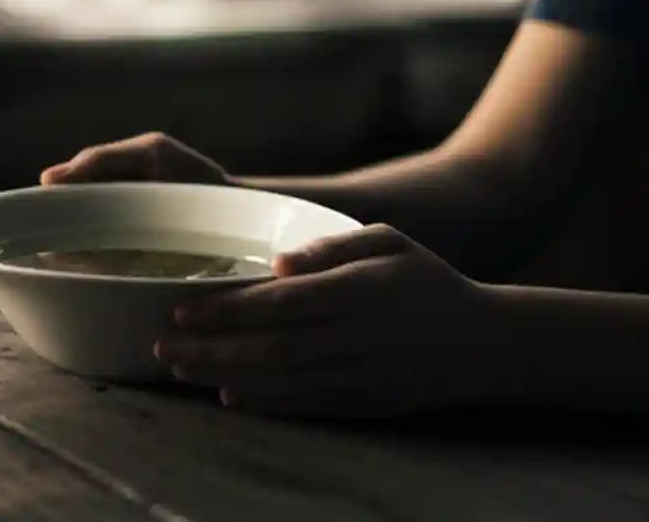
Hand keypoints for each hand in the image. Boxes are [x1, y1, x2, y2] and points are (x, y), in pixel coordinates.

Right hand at [0, 132, 230, 309]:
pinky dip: (75, 315)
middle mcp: (92, 254)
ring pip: (59, 293)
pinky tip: (61, 319)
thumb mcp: (154, 156)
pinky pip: (99, 309)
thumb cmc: (199, 183)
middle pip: (33, 270)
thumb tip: (47, 178)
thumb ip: (106, 160)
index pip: (29, 234)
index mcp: (87, 219)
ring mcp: (113, 281)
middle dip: (0, 283)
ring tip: (2, 307)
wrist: (256, 218)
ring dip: (28, 301)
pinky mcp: (141, 303)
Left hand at [154, 224, 497, 416]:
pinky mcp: (366, 404)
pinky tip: (229, 396)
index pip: (283, 303)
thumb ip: (332, 245)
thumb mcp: (388, 241)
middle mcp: (360, 337)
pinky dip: (265, 404)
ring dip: (226, 377)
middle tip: (163, 345)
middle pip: (272, 348)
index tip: (183, 308)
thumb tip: (276, 262)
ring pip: (282, 382)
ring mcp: (363, 376)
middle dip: (211, 349)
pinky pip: (307, 407)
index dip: (229, 309)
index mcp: (363, 290)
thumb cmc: (424, 279)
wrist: (484, 343)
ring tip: (181, 370)